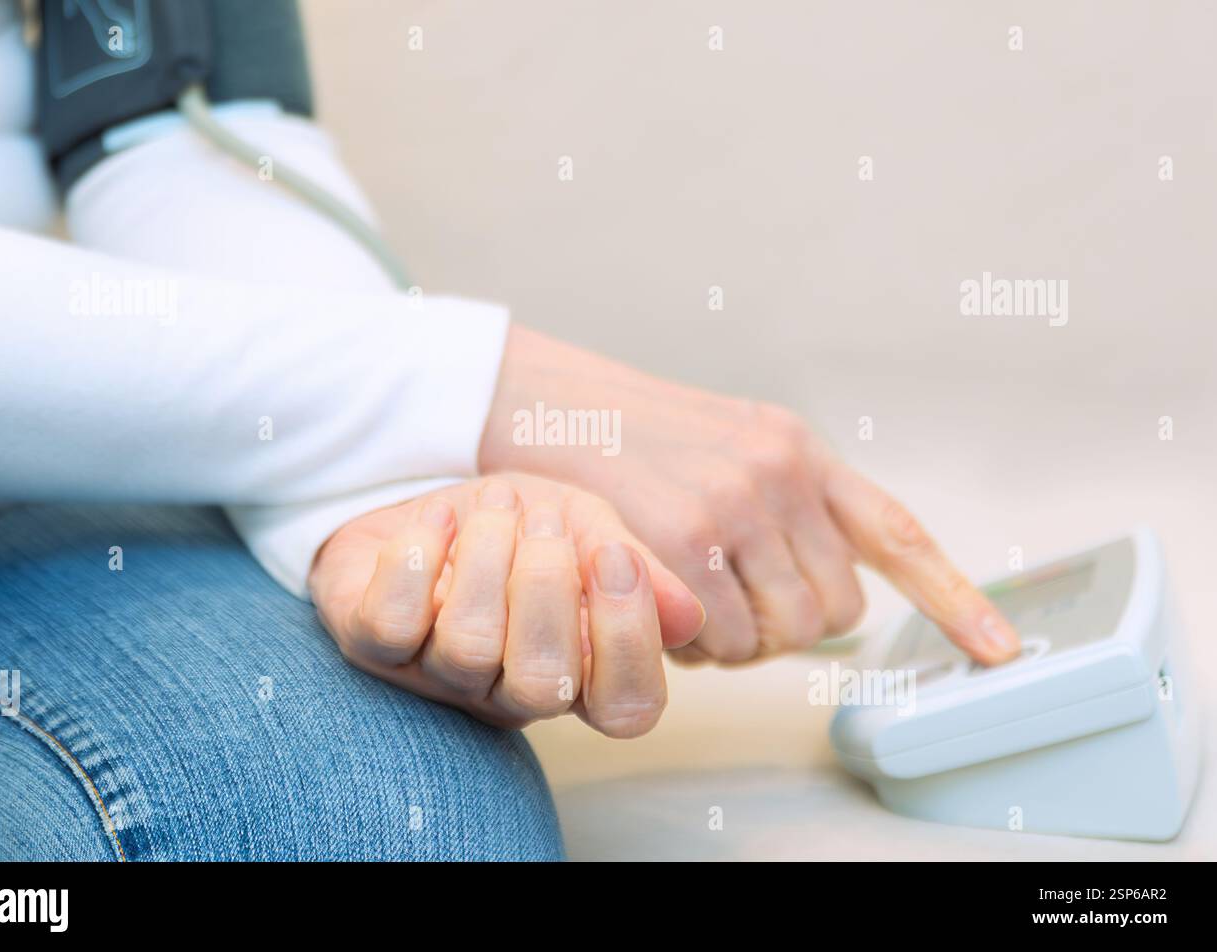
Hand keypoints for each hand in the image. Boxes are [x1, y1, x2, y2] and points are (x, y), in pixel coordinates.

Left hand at [308, 474, 704, 736]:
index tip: (613, 554)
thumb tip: (688, 616)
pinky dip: (417, 559)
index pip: (626, 706)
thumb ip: (638, 570)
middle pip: (542, 682)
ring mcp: (437, 675)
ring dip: (486, 557)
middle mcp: (510, 689)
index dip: (628, 639)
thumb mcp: (589, 530)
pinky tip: (437, 519)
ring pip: (468, 646)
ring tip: (493, 504)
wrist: (424, 495)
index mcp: (580, 670)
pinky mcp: (371, 645)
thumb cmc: (519, 526)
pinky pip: (392, 622)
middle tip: (542, 518)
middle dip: (547, 585)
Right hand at [478, 326, 1021, 665]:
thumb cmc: (631, 440)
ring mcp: (733, 500)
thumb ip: (786, 505)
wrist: (546, 403)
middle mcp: (781, 471)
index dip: (955, 598)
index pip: (895, 532)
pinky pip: (721, 638)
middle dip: (783, 628)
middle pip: (832, 612)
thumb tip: (828, 601)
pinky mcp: (681, 534)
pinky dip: (692, 643)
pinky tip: (658, 602)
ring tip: (684, 598)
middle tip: (727, 605)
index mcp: (801, 450)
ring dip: (733, 641)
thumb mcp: (729, 444)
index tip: (1000, 648)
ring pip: (778, 635)